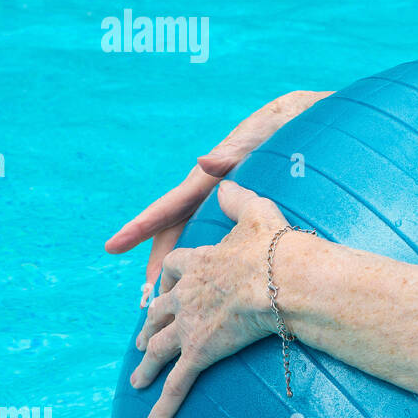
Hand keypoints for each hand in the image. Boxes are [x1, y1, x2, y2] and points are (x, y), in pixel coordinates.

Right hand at [104, 90, 330, 302]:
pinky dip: (210, 258)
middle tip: (146, 298)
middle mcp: (211, 192)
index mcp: (208, 179)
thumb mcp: (258, 136)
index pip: (169, 207)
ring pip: (196, 237)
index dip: (141, 227)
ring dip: (182, 266)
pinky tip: (211, 280)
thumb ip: (232, 151)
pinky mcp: (247, 207)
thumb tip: (204, 162)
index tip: (112, 246)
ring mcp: (227, 201)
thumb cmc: (280, 125)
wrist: (305, 119)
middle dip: (160, 263)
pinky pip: (222, 237)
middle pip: (176, 231)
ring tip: (171, 297)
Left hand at [130, 180, 292, 417]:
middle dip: (151, 325)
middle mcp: (187, 294)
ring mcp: (189, 325)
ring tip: (137, 380)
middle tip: (143, 338)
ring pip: (160, 349)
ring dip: (147, 367)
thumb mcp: (258, 211)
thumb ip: (238, 197)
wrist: (280, 278)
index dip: (169, 277)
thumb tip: (225, 182)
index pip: (175, 267)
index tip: (165, 284)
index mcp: (200, 262)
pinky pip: (177, 385)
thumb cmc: (275, 247)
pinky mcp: (198, 353)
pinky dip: (162, 408)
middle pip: (160, 311)